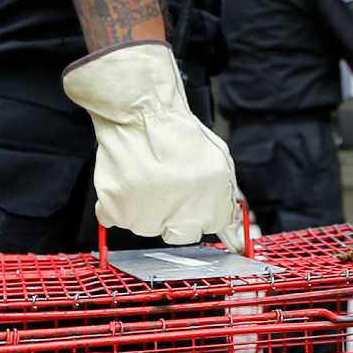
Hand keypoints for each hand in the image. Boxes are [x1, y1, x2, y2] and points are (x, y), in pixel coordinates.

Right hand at [62, 42, 246, 250]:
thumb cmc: (180, 134)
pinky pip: (115, 218)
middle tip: (168, 184)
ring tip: (147, 175)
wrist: (142, 114)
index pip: (212, 226)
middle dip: (176, 214)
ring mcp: (146, 218)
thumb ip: (227, 202)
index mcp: (212, 207)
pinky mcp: (116, 212)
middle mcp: (182, 218)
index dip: (201, 208)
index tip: (192, 196)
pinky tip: (127, 180)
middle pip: (180, 233)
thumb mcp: (219, 164)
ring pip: (147, 226)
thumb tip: (236, 238)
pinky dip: (118, 204)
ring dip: (146, 209)